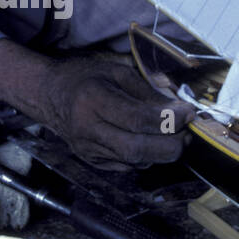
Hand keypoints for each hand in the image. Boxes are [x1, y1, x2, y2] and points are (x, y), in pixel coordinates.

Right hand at [38, 54, 192, 168]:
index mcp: (93, 99)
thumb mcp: (117, 72)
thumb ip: (147, 92)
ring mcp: (88, 149)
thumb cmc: (85, 78)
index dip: (168, 120)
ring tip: (175, 138)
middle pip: (136, 149)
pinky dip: (145, 157)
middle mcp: (88, 128)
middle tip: (187, 135)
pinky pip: (126, 166)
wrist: (49, 95)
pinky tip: (151, 143)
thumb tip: (178, 111)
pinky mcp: (91, 161)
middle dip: (169, 146)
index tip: (188, 114)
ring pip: (134, 161)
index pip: (137, 119)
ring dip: (161, 153)